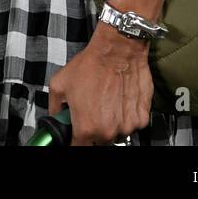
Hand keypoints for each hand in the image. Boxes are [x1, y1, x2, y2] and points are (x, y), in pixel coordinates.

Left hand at [47, 24, 153, 145]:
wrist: (117, 51)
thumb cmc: (90, 66)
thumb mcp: (59, 85)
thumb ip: (55, 108)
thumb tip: (56, 117)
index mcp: (87, 128)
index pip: (78, 147)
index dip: (75, 140)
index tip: (75, 134)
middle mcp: (109, 132)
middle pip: (99, 141)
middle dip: (93, 129)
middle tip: (91, 109)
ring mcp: (128, 126)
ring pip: (116, 133)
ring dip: (111, 123)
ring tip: (106, 100)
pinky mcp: (142, 117)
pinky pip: (131, 123)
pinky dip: (125, 115)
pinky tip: (119, 99)